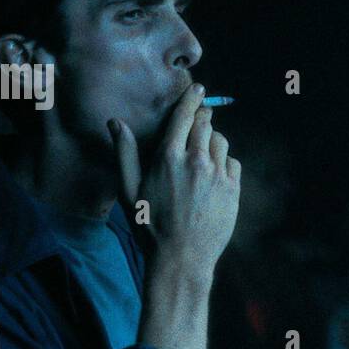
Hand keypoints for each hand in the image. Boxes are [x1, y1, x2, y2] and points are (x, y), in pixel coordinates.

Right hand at [109, 82, 240, 279]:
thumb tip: (115, 122)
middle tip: (199, 121)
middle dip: (203, 118)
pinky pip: (233, 162)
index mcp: (168, 157)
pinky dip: (224, 163)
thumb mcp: (129, 190)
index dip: (192, 98)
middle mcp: (196, 160)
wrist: (181, 258)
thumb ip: (125, 153)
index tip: (198, 89)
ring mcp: (217, 174)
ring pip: (221, 141)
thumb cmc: (150, 226)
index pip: (185, 115)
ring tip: (202, 156)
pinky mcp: (233, 189)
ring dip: (212, 142)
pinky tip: (212, 177)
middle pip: (206, 123)